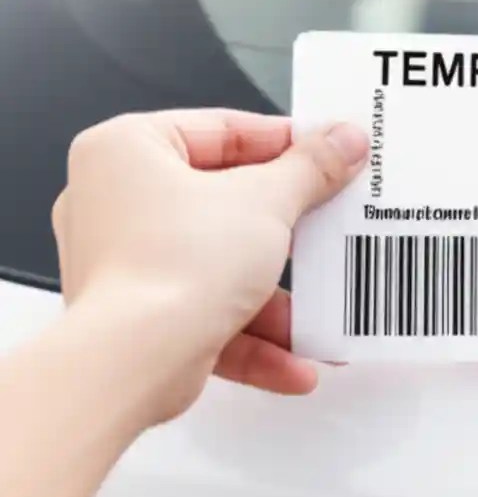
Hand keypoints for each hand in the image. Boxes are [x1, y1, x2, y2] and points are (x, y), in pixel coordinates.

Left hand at [50, 109, 367, 423]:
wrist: (130, 365)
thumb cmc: (174, 265)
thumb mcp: (267, 201)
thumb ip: (311, 167)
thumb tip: (344, 139)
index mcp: (128, 149)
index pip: (224, 131)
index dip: (287, 143)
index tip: (333, 154)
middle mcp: (115, 201)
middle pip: (227, 203)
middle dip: (290, 231)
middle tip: (335, 222)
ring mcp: (124, 263)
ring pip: (221, 266)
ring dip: (277, 296)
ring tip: (327, 306)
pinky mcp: (136, 317)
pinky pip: (206, 315)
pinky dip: (253, 336)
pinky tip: (298, 362)